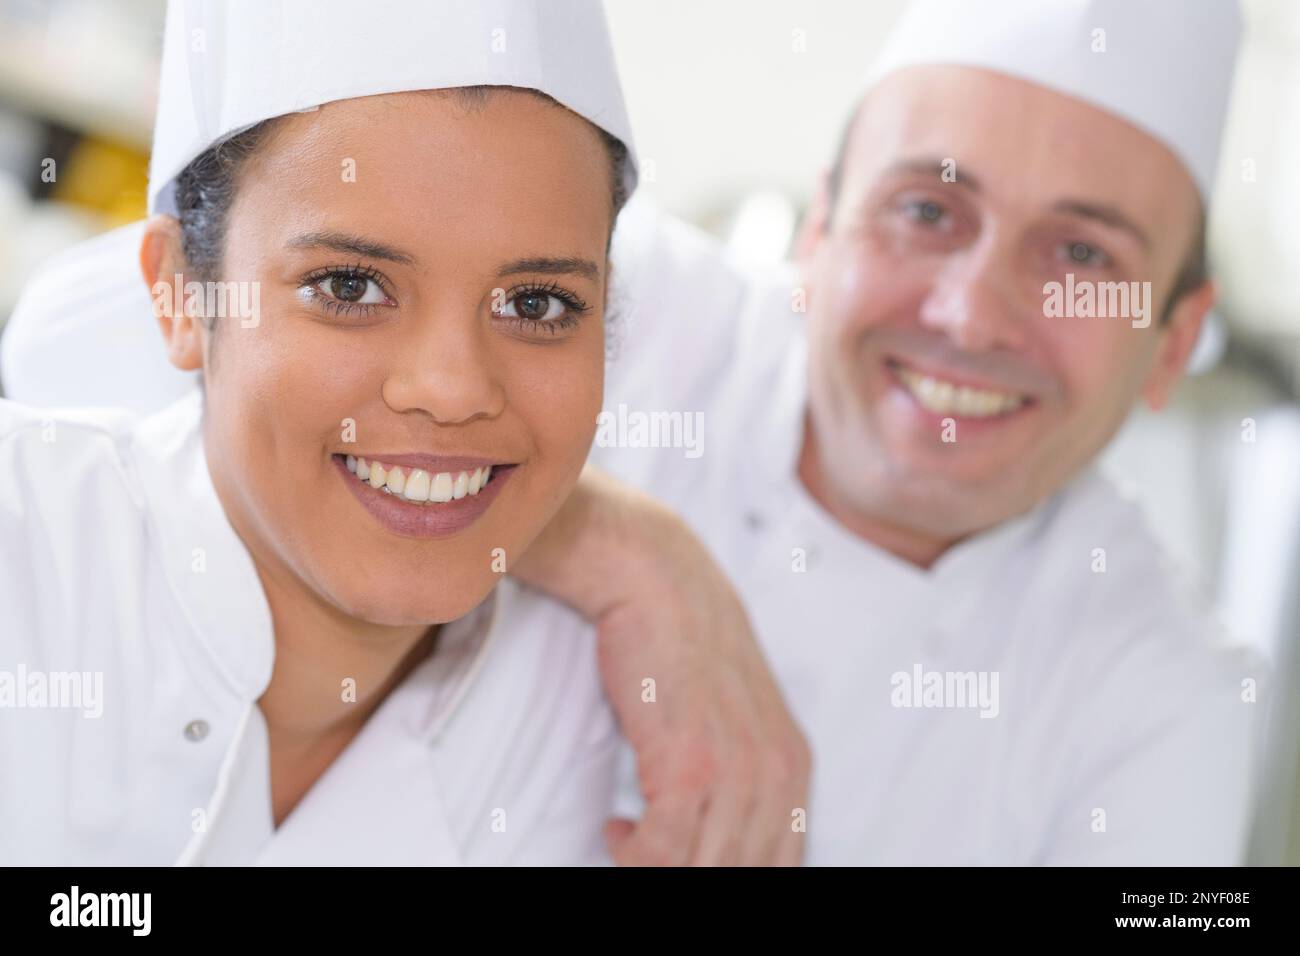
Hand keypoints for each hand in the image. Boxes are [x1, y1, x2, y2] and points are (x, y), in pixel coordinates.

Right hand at [513, 466, 810, 865]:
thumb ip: (742, 767)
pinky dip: (635, 855)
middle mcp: (776, 774)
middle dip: (688, 872)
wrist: (657, 582)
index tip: (685, 862)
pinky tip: (618, 830)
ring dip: (657, 867)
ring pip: (704, 870)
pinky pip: (664, 852)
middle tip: (650, 858)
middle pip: (743, 872)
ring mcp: (737, 772)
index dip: (737, 874)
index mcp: (793, 764)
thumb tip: (719, 833)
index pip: (783, 862)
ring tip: (630, 846)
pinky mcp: (690, 765)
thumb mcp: (736, 711)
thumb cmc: (681, 644)